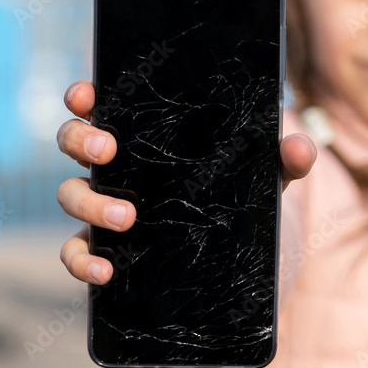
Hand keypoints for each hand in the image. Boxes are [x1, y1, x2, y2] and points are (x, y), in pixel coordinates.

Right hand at [55, 80, 315, 285]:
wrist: (262, 273)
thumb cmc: (258, 209)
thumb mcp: (277, 181)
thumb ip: (289, 159)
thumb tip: (296, 146)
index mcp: (154, 139)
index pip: (106, 106)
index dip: (85, 96)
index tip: (86, 95)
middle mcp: (125, 170)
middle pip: (75, 142)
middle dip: (81, 139)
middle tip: (109, 150)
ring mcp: (114, 211)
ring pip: (72, 195)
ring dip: (89, 203)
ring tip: (127, 217)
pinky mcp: (117, 255)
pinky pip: (77, 254)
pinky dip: (79, 261)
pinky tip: (105, 270)